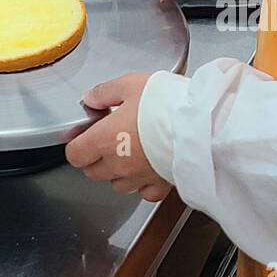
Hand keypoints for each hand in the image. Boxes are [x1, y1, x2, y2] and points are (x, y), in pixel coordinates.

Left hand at [65, 74, 170, 198]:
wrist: (201, 124)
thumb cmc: (166, 103)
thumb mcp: (130, 84)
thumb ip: (104, 92)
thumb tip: (90, 98)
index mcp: (104, 139)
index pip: (75, 155)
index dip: (77, 144)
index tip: (85, 135)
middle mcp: (118, 163)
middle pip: (93, 172)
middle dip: (95, 158)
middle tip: (108, 139)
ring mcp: (139, 177)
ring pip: (116, 184)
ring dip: (117, 172)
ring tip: (129, 152)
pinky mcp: (161, 185)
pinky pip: (144, 192)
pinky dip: (142, 184)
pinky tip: (148, 168)